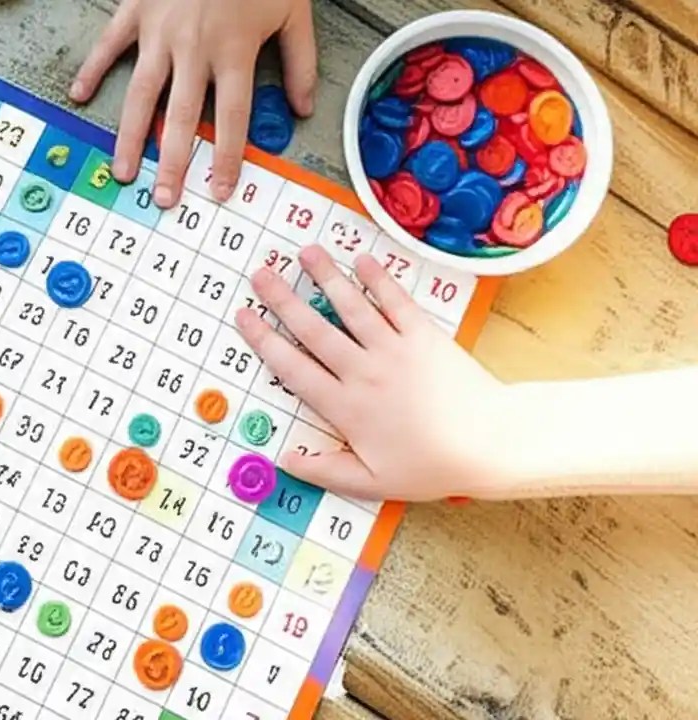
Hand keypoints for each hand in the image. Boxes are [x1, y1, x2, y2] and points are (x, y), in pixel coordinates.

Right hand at [69, 0, 317, 207]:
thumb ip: (300, 62)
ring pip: (142, 94)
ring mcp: (160, 31)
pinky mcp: (136, 10)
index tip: (220, 191)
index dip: (227, 159)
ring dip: (131, 136)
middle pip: (181, 118)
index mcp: (234, 51)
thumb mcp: (293, 11)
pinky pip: (110, 45)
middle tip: (165, 198)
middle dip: (173, 164)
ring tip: (123, 170)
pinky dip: (93, 69)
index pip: (231, 119)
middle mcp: (194, 48)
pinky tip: (78, 95)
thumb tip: (304, 109)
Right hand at [234, 246, 516, 500]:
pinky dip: (378, 279)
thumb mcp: (374, 483)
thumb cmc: (432, 467)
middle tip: (261, 274)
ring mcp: (394, 350)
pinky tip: (361, 259)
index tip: (244, 317)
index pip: (293, 368)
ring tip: (305, 253)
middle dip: (283, 299)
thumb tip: (285, 460)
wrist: (492, 444)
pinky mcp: (424, 336)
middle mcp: (364, 372)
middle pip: (314, 329)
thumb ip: (326, 471)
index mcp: (346, 408)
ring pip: (351, 307)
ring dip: (326, 277)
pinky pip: (396, 302)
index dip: (264, 340)